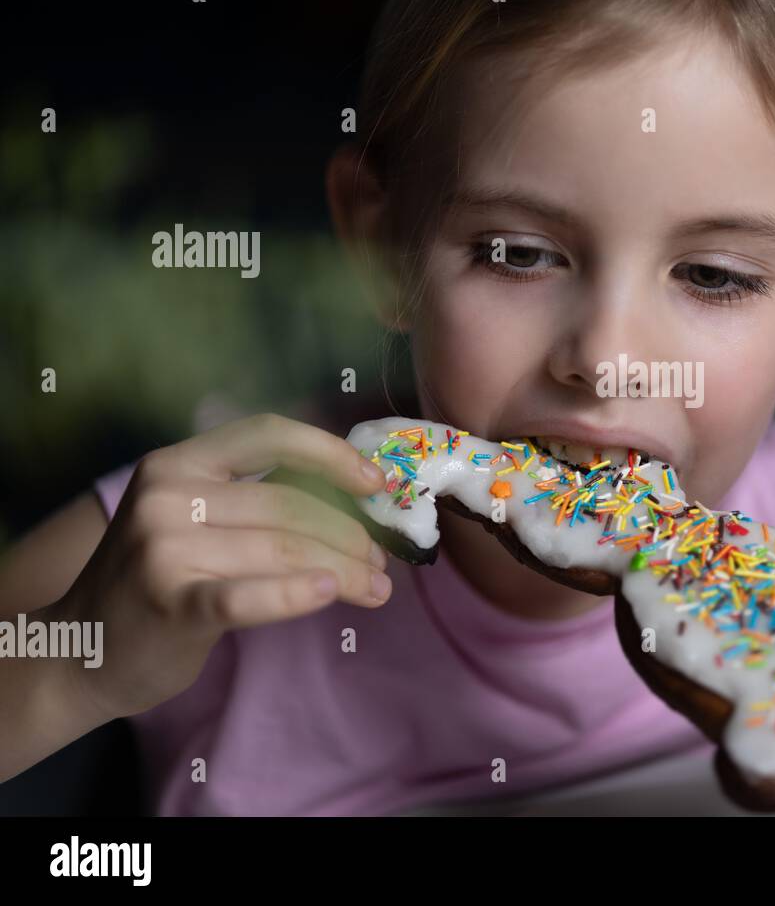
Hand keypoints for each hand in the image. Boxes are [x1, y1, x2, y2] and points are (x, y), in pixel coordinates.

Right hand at [50, 413, 390, 720]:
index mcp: (177, 463)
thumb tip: (358, 500)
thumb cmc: (160, 582)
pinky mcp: (170, 603)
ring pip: (284, 550)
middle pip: (289, 505)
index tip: (377, 484)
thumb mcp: (193, 520)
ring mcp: (163, 548)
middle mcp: (166, 495)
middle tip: (382, 563)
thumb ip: (256, 501)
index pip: (268, 435)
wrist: (79, 653)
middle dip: (351, 534)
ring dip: (345, 570)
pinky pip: (251, 595)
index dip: (331, 454)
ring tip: (377, 589)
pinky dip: (299, 594)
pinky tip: (331, 593)